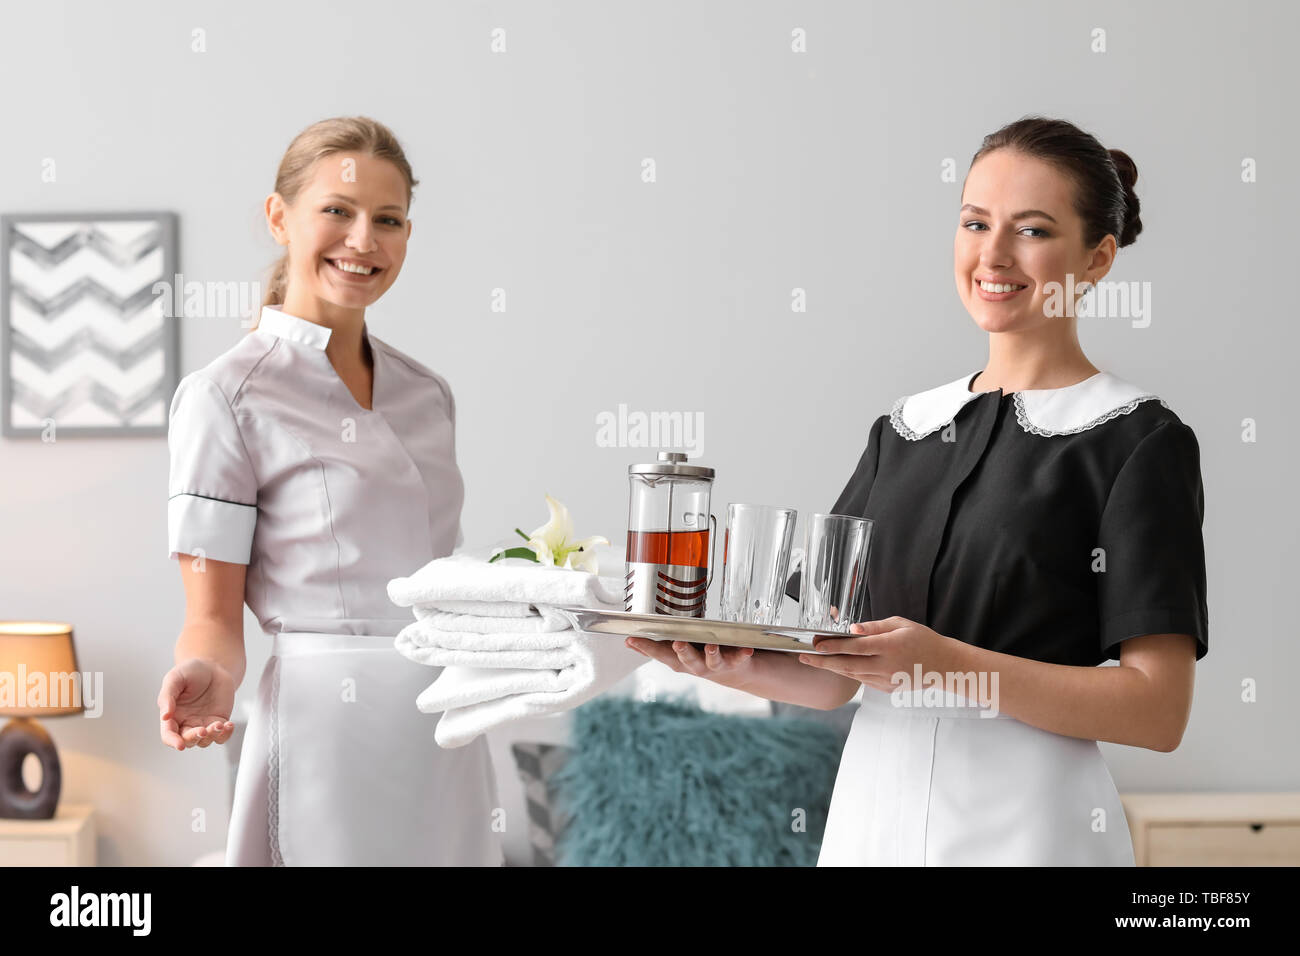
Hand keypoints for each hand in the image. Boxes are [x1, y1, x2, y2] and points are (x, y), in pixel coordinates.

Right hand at [158, 658, 236, 750]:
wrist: (213, 666)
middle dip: (194, 738)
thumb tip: (164, 717)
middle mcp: (186, 723)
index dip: (172, 742)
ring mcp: (203, 723)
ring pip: (205, 741)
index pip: (168, 735)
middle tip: (202, 730)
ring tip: (219, 724)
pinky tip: (229, 725)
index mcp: (172, 716)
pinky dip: (225, 735)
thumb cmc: (190, 672)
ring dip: (212, 736)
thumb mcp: (174, 679)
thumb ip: (167, 697)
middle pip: (187, 741)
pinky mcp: (218, 721)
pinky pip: (221, 736)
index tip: (179, 745)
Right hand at [624, 636, 761, 690]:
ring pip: (710, 661)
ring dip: (710, 654)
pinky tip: (746, 649)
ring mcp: (715, 665)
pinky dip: (742, 655)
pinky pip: (738, 659)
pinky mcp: (734, 663)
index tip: (631, 639)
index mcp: (680, 661)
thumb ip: (658, 647)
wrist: (734, 672)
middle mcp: (695, 665)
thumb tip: (630, 641)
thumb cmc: (701, 656)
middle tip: (676, 643)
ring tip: (711, 646)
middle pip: (685, 660)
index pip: (659, 654)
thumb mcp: (678, 653)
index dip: (645, 647)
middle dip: (681, 652)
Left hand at [797, 616, 961, 692]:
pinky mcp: (887, 688)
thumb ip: (875, 627)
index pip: (855, 647)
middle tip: (803, 657)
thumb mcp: (901, 624)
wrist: (944, 665)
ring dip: (832, 667)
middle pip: (847, 665)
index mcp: (890, 647)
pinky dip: (849, 673)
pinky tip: (838, 666)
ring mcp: (886, 680)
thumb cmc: (923, 639)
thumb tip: (852, 628)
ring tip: (814, 660)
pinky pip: (863, 680)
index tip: (816, 644)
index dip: (833, 645)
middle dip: (822, 661)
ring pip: (852, 674)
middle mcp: (886, 666)